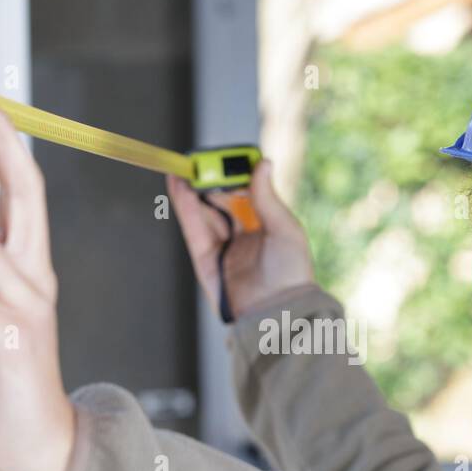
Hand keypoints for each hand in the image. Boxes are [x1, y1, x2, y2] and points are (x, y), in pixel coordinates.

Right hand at [166, 158, 315, 318]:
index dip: (234, 177)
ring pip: (202, 214)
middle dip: (208, 182)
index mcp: (264, 229)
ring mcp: (223, 250)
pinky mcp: (206, 262)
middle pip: (219, 204)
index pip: (245, 196)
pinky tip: (180, 188)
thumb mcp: (284, 228)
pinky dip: (185, 209)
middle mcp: (242, 239)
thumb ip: (266, 197)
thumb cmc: (290, 273)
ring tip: (182, 168)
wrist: (278, 311)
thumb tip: (263, 162)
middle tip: (198, 161)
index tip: (227, 159)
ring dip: (191, 191)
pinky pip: (194, 231)